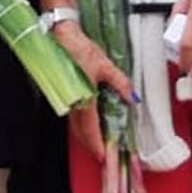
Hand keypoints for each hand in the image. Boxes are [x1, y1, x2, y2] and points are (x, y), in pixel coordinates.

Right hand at [52, 22, 137, 160]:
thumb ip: (120, 83)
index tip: (104, 156)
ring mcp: (66, 98)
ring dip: (86, 136)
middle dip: (91, 145)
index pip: (90, 130)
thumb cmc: (78, 49)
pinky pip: (73, 114)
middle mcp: (72, 103)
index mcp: (83, 99)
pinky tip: (89, 123)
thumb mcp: (105, 66)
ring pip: (75, 125)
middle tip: (102, 153)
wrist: (59, 36)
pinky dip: (81, 123)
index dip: (97, 145)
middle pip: (80, 133)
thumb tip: (132, 97)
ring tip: (98, 141)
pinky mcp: (63, 93)